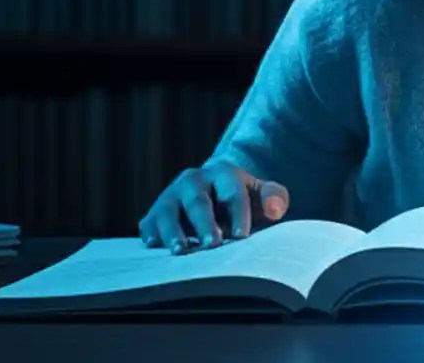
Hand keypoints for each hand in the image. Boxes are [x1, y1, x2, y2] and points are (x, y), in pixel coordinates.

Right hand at [138, 161, 289, 254]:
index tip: (242, 236)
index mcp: (223, 173)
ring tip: (181, 251)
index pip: (232, 193)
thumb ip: (275, 198)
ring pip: (168, 211)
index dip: (238, 214)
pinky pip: (149, 223)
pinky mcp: (153, 214)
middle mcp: (192, 180)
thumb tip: (275, 210)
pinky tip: (154, 246)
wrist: (213, 194)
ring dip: (173, 231)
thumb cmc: (244, 200)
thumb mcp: (262, 195)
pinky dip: (151, 234)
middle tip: (213, 244)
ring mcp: (170, 196)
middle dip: (205, 222)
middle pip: (198, 200)